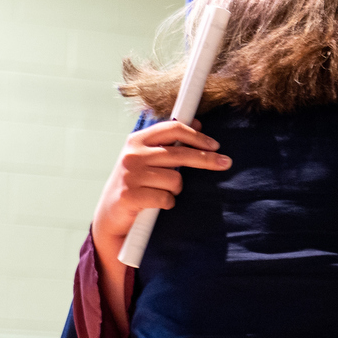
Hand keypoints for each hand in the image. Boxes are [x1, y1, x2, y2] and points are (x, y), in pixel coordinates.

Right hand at [92, 119, 230, 244]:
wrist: (111, 215)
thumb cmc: (136, 183)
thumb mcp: (148, 158)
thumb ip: (170, 142)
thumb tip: (197, 122)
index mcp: (137, 141)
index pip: (173, 129)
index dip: (197, 136)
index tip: (216, 145)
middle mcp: (132, 155)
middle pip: (180, 153)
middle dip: (206, 159)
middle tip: (226, 163)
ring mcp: (130, 175)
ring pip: (175, 179)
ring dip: (175, 189)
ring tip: (163, 192)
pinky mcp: (130, 196)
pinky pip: (166, 198)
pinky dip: (167, 203)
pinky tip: (157, 204)